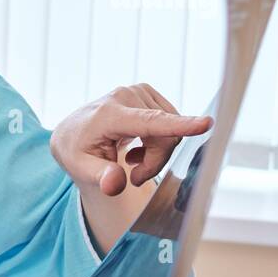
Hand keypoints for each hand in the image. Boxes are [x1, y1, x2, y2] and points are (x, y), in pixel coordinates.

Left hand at [51, 84, 211, 195]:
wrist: (71, 133)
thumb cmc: (76, 151)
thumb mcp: (80, 169)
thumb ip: (99, 177)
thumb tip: (115, 183)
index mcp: (109, 115)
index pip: (149, 122)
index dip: (180, 125)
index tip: (206, 123)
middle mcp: (124, 97)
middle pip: (165, 137)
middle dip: (155, 162)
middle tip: (134, 176)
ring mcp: (137, 92)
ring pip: (170, 132)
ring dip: (156, 154)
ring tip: (131, 161)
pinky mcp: (146, 93)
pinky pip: (169, 123)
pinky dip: (157, 141)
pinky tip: (136, 147)